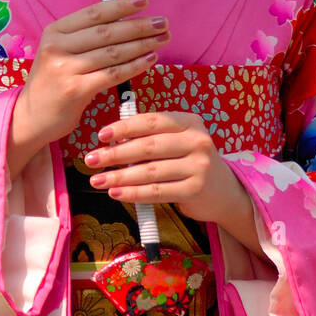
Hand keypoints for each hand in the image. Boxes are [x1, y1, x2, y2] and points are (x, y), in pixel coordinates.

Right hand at [7, 0, 169, 179]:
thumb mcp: (60, 52)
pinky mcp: (75, 90)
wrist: (31, 117)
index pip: (94, 14)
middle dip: (139, 26)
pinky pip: (112, 74)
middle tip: (163, 23)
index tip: (145, 1)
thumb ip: (85, 37)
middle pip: (106, 32)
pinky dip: (134, 66)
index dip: (121, 6)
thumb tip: (125, 20)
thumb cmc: (53, 81)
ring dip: (142, 45)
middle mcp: (57, 47)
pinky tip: (150, 60)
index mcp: (55, 31)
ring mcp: (65, 69)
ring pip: (112, 53)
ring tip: (162, 39)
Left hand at [85, 109, 245, 227]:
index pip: (152, 121)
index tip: (101, 135)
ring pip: (150, 171)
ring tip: (98, 179)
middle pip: (148, 146)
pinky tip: (116, 193)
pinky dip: (134, 193)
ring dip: (119, 176)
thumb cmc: (190, 162)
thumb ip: (152, 137)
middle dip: (115, 154)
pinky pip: (157, 192)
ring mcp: (199, 166)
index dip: (124, 127)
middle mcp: (197, 141)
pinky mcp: (196, 189)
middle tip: (91, 159)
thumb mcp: (179, 141)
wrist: (224, 191)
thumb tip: (111, 141)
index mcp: (190, 122)